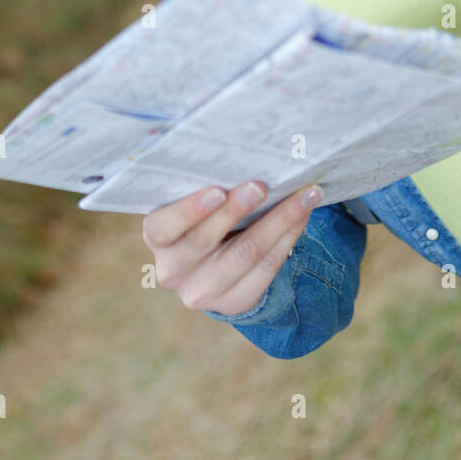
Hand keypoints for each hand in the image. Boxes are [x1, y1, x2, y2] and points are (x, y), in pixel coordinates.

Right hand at [142, 178, 322, 316]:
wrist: (212, 268)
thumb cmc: (203, 219)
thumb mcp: (194, 207)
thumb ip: (208, 190)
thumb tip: (249, 157)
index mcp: (157, 238)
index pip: (164, 227)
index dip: (190, 210)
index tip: (217, 190)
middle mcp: (173, 270)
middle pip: (206, 240)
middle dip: (237, 209)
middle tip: (261, 185)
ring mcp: (202, 292)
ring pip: (246, 254)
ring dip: (278, 221)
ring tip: (303, 196)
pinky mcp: (234, 302)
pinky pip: (266, 268)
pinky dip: (288, 237)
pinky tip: (302, 215)